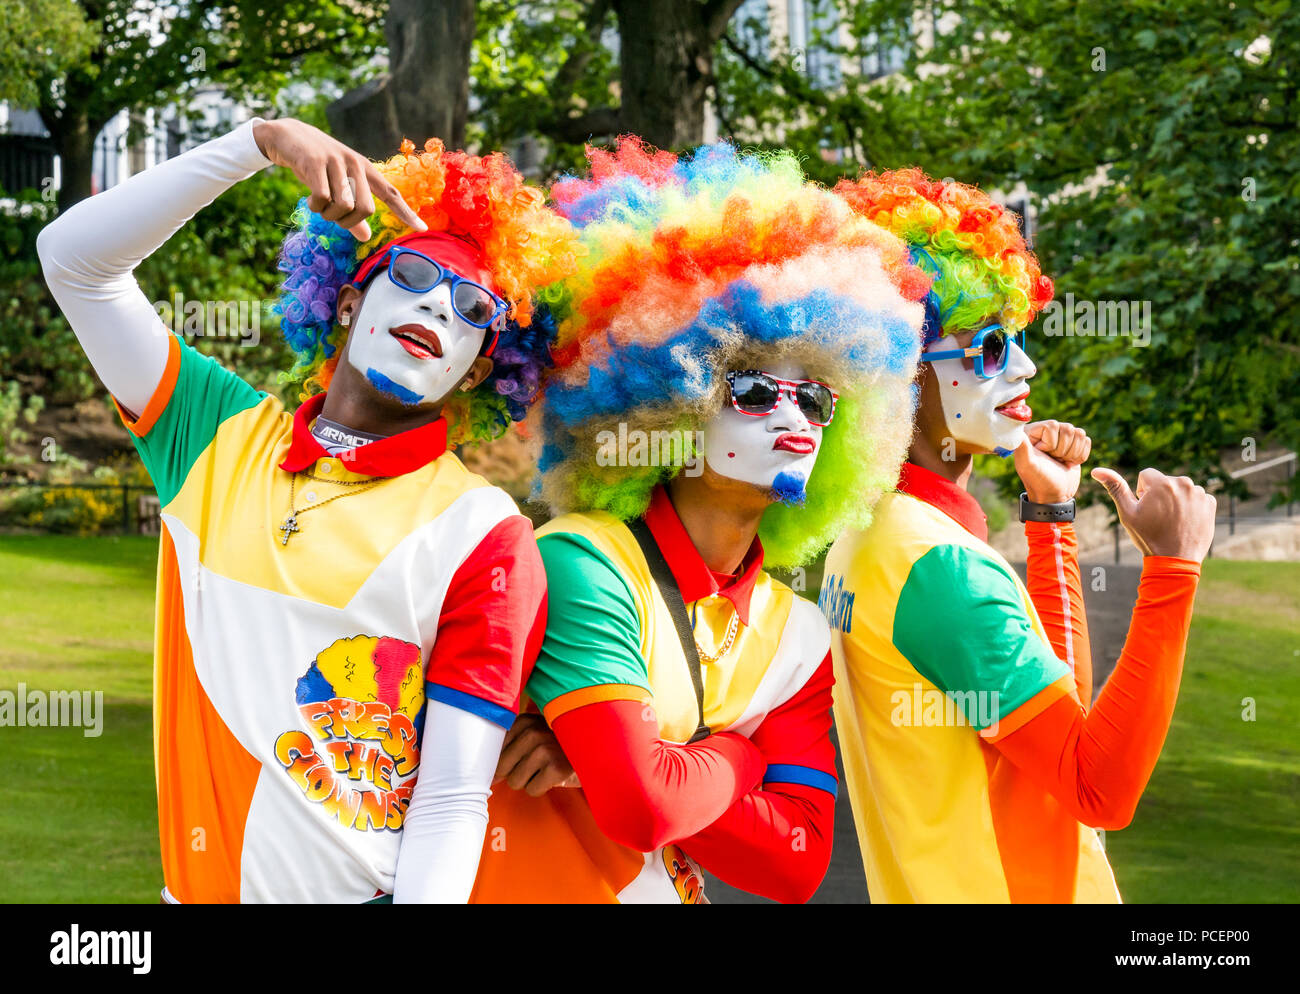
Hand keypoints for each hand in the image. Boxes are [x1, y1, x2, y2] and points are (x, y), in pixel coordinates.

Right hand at [252, 118, 425, 241]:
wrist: (286, 136)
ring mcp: (336, 161)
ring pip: (344, 206)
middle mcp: (355, 163)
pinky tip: (310, 201)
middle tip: (333, 217)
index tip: (422, 228)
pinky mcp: (315, 162)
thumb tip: (366, 237)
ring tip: (319, 206)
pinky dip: (316, 207)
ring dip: (329, 215)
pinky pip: (323, 198)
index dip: (406, 212)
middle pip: (366, 209)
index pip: (391, 193)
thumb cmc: (316, 165)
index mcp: (364, 169)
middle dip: (348, 222)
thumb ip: (352, 213)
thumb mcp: (337, 186)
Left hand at [494, 713, 580, 795]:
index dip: (504, 762)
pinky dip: (542, 787)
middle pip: (502, 768)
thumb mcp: (535, 734)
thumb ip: (510, 746)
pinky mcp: (556, 768)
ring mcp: (545, 749)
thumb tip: (487, 775)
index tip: (516, 761)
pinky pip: (532, 790)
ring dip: (529, 780)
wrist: (596, 750)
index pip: (494, 751)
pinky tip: (553, 775)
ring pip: (515, 781)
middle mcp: (532, 732)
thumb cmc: (560, 746)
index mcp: (523, 721)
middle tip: (535, 765)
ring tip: (545, 768)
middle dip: (515, 772)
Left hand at [1014, 420, 1090, 503]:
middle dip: (1063, 450)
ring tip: (1060, 461)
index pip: (1052, 425)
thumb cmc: (1039, 480)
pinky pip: (1086, 440)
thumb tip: (1015, 432)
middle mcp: (1046, 430)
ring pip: (1079, 433)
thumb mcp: (1028, 465)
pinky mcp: (1074, 443)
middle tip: (1053, 460)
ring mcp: (1061, 436)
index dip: (1051, 444)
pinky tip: (1068, 462)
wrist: (1055, 495)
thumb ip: (1022, 447)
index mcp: (1031, 431)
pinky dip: (1080, 455)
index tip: (1044, 455)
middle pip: (1068, 428)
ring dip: (1072, 453)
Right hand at [1091, 467, 1216, 561]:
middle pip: (1165, 482)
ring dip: (1176, 500)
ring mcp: (1199, 493)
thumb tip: (1096, 470)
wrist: (1175, 560)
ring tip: (1172, 521)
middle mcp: (1183, 483)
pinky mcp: (1210, 503)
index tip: (1146, 509)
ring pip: (1181, 489)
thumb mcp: (1127, 513)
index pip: (1146, 476)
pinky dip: (1191, 506)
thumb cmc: (1148, 536)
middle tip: (1159, 517)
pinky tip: (1185, 521)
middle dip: (1160, 495)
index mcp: (1162, 483)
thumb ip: (1115, 488)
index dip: (1142, 493)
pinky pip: (1197, 498)